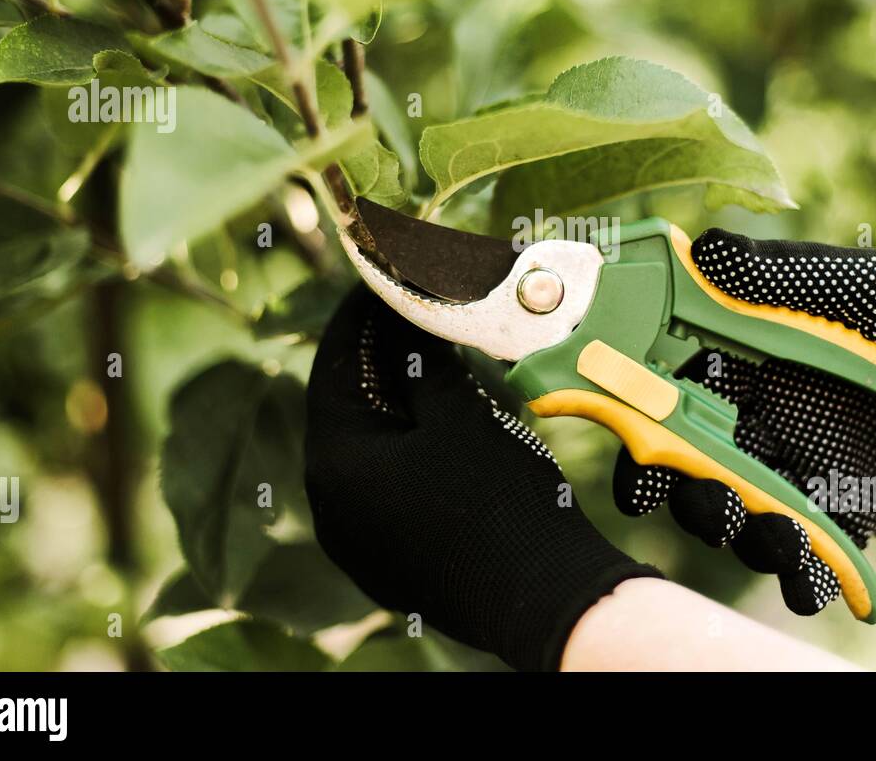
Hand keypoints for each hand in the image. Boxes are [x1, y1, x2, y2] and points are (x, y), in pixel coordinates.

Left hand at [304, 288, 659, 670]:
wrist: (544, 596)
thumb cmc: (498, 499)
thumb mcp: (459, 415)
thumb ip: (423, 362)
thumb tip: (408, 319)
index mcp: (334, 463)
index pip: (332, 366)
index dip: (357, 317)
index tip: (381, 279)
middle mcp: (331, 506)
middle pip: (346, 409)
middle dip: (378, 359)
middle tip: (411, 313)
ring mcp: (359, 541)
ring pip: (369, 451)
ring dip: (395, 403)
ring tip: (431, 360)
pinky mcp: (391, 560)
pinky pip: (387, 487)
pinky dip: (407, 446)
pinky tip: (441, 423)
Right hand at [612, 228, 875, 614]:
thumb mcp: (850, 285)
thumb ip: (775, 276)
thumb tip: (700, 250)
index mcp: (747, 361)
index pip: (673, 396)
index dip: (646, 426)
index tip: (642, 450)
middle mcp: (761, 420)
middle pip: (696, 469)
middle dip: (692, 495)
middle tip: (712, 500)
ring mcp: (800, 470)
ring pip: (745, 518)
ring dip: (746, 537)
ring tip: (779, 535)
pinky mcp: (846, 515)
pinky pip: (811, 556)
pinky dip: (805, 579)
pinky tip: (815, 580)